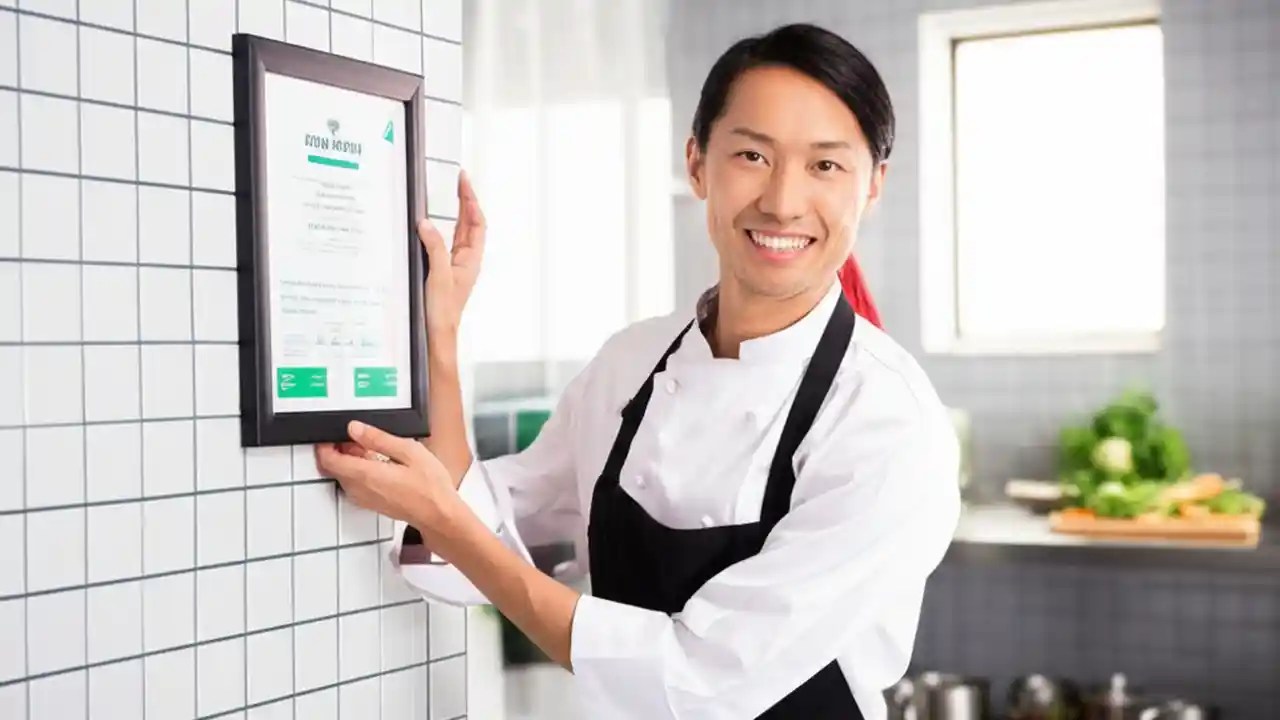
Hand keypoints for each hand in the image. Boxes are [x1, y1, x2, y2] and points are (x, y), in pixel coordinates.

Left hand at [315, 420, 458, 531]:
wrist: (438, 515)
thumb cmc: (429, 486)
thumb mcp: (409, 451)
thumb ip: (378, 438)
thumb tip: (354, 428)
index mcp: (365, 474)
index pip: (328, 460)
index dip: (324, 445)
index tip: (332, 434)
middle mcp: (359, 489)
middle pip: (334, 468)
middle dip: (339, 450)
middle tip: (357, 438)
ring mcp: (364, 499)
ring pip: (344, 476)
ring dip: (350, 461)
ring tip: (372, 449)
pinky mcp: (371, 503)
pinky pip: (354, 485)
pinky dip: (359, 472)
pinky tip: (379, 465)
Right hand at [420, 170, 485, 338]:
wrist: (436, 336)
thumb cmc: (442, 311)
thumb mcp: (439, 275)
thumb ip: (435, 247)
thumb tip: (426, 223)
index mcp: (471, 260)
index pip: (476, 222)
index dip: (471, 200)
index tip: (463, 181)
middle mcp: (465, 261)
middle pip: (468, 225)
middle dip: (464, 201)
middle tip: (457, 180)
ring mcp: (453, 266)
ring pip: (456, 234)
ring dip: (453, 214)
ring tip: (448, 195)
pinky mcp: (441, 272)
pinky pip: (442, 245)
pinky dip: (438, 230)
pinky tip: (430, 224)